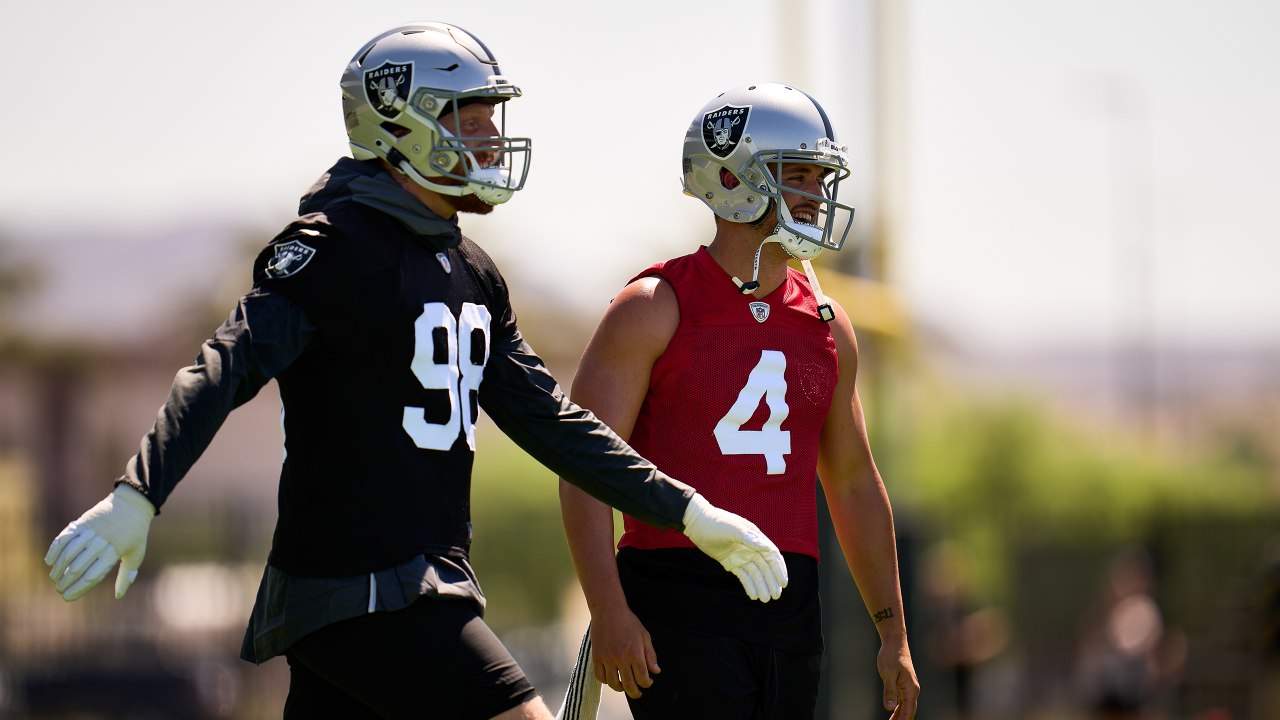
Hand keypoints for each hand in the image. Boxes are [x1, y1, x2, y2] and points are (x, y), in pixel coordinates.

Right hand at [45, 484, 154, 600]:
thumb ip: (126, 575)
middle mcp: (100, 543)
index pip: (91, 577)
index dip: (77, 589)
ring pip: (68, 554)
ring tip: (54, 578)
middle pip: (77, 568)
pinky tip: (49, 561)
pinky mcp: (82, 522)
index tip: (67, 597)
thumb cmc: (136, 533)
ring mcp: (90, 532)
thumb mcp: (136, 554)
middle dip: (65, 582)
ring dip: (58, 568)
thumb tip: (118, 596)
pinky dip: (54, 550)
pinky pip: (64, 538)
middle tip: (59, 589)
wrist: (132, 504)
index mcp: (114, 553)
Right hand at [590, 605, 659, 698]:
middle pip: (629, 684)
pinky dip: (606, 681)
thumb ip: (650, 655)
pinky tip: (611, 678)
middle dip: (635, 693)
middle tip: (637, 693)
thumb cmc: (629, 622)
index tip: (648, 682)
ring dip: (620, 688)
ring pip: (613, 683)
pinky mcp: (596, 657)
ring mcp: (607, 659)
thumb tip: (656, 671)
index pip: (642, 678)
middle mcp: (621, 658)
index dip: (646, 684)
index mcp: (635, 653)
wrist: (608, 611)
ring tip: (624, 686)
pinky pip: (600, 677)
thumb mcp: (644, 636)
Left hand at [681, 493, 787, 601]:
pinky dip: (749, 585)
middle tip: (775, 596)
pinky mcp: (732, 563)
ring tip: (764, 600)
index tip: (783, 583)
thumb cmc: (717, 523)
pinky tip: (753, 596)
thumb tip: (768, 547)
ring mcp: (742, 556)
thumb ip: (750, 538)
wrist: (698, 524)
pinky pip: (743, 576)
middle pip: (766, 568)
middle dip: (772, 582)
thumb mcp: (734, 529)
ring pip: (755, 574)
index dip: (779, 569)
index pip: (772, 556)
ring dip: (761, 586)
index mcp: (756, 538)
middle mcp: (751, 548)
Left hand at [878, 636, 919, 718]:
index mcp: (910, 688)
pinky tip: (894, 714)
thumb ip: (889, 691)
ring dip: (901, 716)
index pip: (908, 711)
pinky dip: (899, 709)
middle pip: (909, 711)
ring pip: (907, 707)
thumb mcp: (887, 673)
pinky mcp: (905, 684)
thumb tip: (890, 708)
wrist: (895, 642)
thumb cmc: (891, 655)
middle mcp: (913, 689)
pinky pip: (904, 701)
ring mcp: (910, 687)